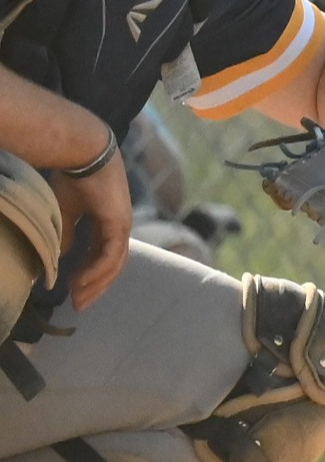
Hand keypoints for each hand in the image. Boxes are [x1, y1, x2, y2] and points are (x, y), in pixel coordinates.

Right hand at [52, 144, 131, 309]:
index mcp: (107, 224)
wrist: (83, 156)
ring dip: (96, 284)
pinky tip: (80, 283)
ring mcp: (121, 226)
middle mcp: (118, 227)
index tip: (72, 290)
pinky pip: (111, 255)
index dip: (88, 274)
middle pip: (111, 265)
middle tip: (78, 305)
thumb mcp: (66, 212)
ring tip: (79, 299)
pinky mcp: (120, 224)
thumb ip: (68, 234)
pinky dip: (97, 272)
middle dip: (94, 286)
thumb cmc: (74, 179)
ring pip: (114, 265)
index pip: (101, 256)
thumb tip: (64, 255)